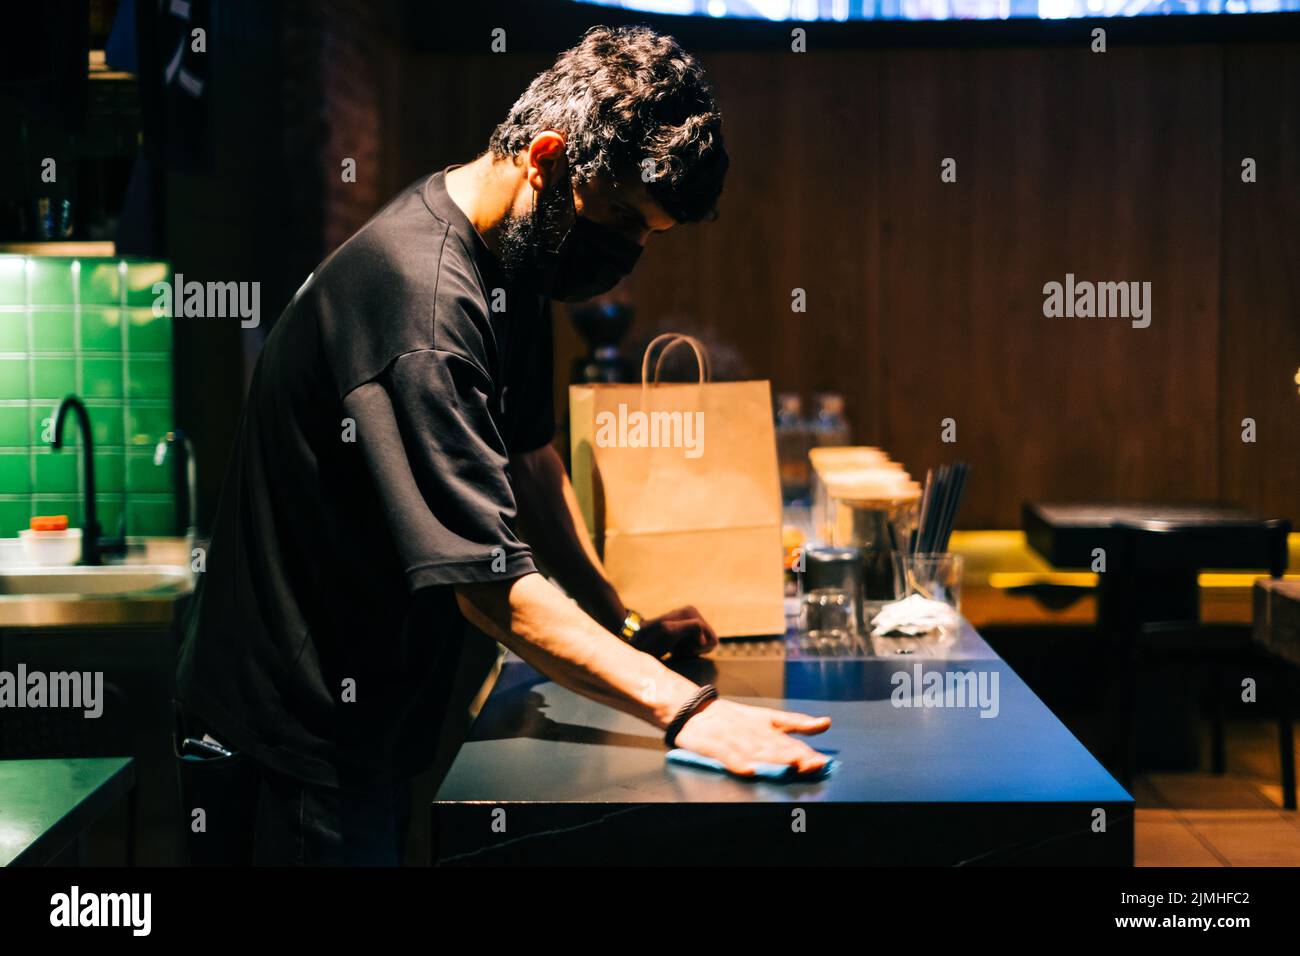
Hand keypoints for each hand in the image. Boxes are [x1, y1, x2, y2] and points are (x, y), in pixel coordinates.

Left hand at [631, 605, 717, 658]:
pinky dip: (685, 650)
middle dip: (694, 649)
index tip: (681, 648)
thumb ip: (692, 627)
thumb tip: (704, 636)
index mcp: (691, 612)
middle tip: (676, 649)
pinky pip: (694, 646)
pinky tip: (672, 649)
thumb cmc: (650, 639)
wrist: (633, 641)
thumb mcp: (669, 631)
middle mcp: (691, 614)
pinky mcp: (684, 631)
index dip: (698, 649)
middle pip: (708, 642)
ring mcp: (688, 622)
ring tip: (673, 649)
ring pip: (701, 645)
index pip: (712, 640)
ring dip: (689, 650)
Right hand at [673, 698, 831, 776]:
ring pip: (755, 749)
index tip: (821, 762)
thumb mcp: (767, 716)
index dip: (804, 750)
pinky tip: (748, 771)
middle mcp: (751, 729)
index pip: (788, 737)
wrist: (693, 709)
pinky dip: (737, 763)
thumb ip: (796, 722)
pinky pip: (725, 755)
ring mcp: (732, 736)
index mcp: (766, 722)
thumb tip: (827, 723)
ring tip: (790, 766)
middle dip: (795, 755)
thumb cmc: (734, 718)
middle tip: (812, 765)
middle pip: (775, 745)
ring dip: (773, 758)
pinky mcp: (712, 744)